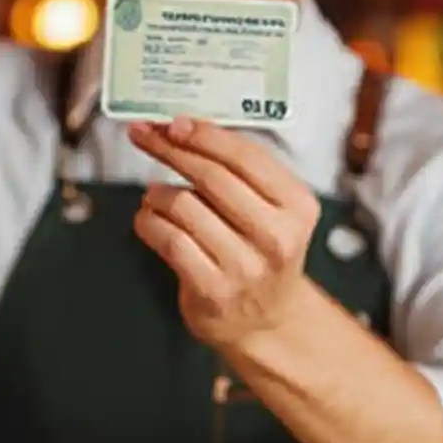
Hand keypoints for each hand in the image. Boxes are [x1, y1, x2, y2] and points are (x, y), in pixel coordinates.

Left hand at [129, 118, 321, 350]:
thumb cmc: (260, 251)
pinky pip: (169, 240)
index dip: (204, 134)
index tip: (173, 122)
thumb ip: (240, 171)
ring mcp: (245, 267)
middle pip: (211, 177)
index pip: (246, 157)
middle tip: (145, 135)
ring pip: (184, 207)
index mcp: (297, 206)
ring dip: (158, 192)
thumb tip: (183, 127)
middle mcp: (276, 237)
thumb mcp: (273, 210)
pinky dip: (149, 221)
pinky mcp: (213, 290)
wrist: (265, 320)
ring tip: (154, 194)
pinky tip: (149, 217)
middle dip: (171, 149)